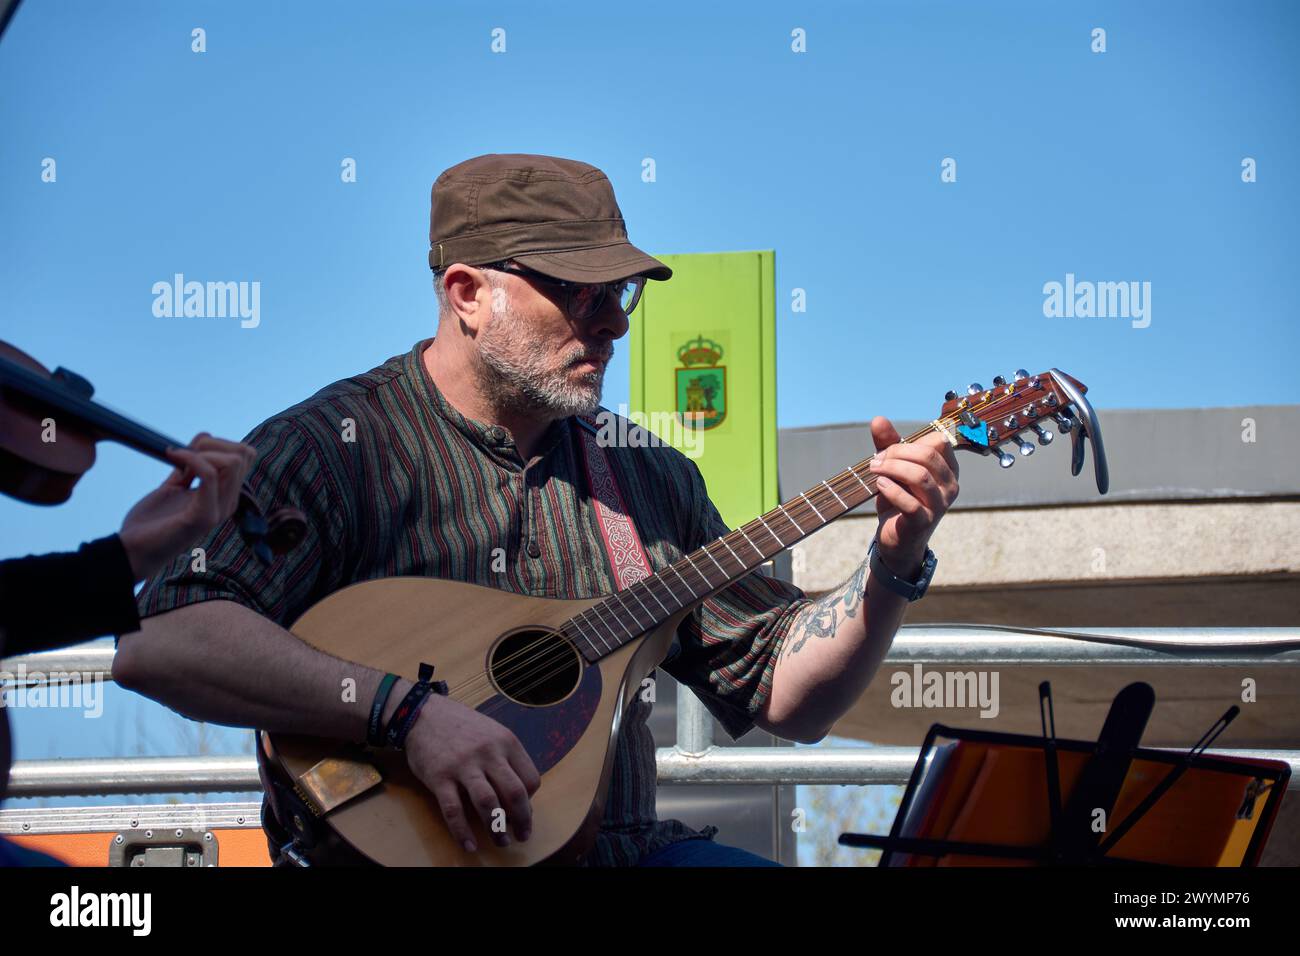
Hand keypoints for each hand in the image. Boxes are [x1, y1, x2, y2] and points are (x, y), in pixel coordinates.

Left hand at [118, 433, 256, 580]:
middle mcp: (227, 503)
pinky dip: (191, 459)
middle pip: (244, 455)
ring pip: (233, 462)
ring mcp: (219, 511)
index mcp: (224, 497)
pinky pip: (210, 476)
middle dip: (214, 444)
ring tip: (178, 455)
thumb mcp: (173, 486)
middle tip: (184, 451)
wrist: (132, 552)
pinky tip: (173, 457)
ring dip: (203, 450)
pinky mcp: (204, 517)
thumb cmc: (150, 522)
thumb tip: (205, 435)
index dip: (219, 444)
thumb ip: (189, 466)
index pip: (244, 457)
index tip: (188, 450)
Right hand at [402, 693, 540, 851]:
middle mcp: (488, 753)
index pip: (531, 779)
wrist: (422, 712)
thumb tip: (520, 795)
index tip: (523, 811)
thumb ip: (506, 758)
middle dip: (522, 821)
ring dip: (496, 829)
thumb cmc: (461, 725)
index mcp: (506, 742)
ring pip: (488, 804)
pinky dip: (462, 832)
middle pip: (514, 794)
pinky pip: (454, 810)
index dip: (531, 801)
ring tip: (501, 842)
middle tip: (522, 836)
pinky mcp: (439, 777)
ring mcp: (463, 765)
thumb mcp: (492, 732)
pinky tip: (469, 845)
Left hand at [866, 417, 959, 576]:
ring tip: (874, 471)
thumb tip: (878, 419)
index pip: (937, 441)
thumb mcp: (893, 469)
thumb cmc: (899, 499)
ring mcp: (940, 504)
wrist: (896, 538)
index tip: (886, 451)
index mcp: (948, 468)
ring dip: (892, 469)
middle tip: (876, 460)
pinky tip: (879, 486)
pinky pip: (910, 502)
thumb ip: (888, 444)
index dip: (909, 442)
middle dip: (896, 453)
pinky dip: (891, 490)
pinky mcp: (924, 521)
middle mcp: (950, 485)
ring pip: (920, 476)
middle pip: (927, 455)